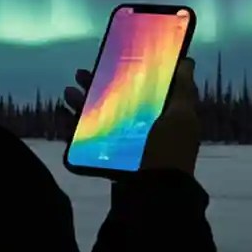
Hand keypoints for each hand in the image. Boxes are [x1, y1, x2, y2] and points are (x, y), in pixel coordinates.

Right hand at [63, 57, 200, 174]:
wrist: (152, 192)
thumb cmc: (169, 149)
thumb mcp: (181, 116)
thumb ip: (183, 89)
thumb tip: (187, 61)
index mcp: (163, 115)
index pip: (144, 88)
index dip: (130, 73)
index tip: (114, 59)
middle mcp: (143, 126)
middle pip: (118, 99)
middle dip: (100, 85)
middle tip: (83, 73)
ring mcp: (124, 143)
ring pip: (101, 115)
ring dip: (84, 101)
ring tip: (69, 92)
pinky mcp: (108, 156)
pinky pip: (89, 136)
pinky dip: (74, 124)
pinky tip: (64, 113)